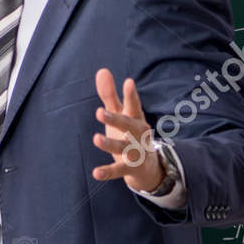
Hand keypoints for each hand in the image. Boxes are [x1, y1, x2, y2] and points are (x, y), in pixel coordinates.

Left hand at [91, 68, 164, 191]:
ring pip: (122, 147)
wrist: (148, 167)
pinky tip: (95, 173)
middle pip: (128, 125)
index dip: (131, 94)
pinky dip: (108, 172)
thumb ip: (110, 95)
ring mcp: (135, 151)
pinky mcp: (131, 168)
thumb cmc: (130, 134)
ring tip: (96, 138)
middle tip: (99, 112)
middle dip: (115, 119)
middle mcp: (138, 134)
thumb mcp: (120, 114)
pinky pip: (118, 170)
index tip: (128, 82)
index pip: (133, 105)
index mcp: (135, 118)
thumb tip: (102, 70)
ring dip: (109, 144)